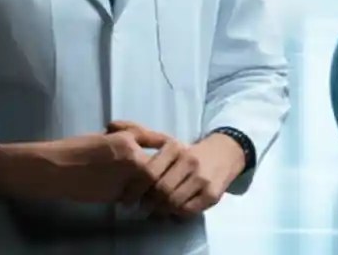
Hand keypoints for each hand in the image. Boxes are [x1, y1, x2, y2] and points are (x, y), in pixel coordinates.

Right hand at [0, 128, 167, 203]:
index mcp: (128, 140)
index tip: (171, 155)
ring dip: (147, 188)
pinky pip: (132, 197)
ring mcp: (125, 178)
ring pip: (148, 185)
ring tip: (143, 190)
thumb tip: (146, 148)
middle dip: (160, 174)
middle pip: (158, 168)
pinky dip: (131, 198)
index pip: (161, 143)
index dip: (168, 150)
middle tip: (161, 179)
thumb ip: (128, 141)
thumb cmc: (76, 148)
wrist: (55, 168)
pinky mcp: (116, 195)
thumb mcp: (106, 136)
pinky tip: (125, 198)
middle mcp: (132, 158)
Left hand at [109, 122, 245, 218]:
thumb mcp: (168, 142)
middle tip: (140, 207)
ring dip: (161, 210)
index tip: (126, 197)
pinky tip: (173, 210)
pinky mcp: (212, 194)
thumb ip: (140, 134)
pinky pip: (187, 210)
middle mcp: (189, 161)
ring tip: (154, 210)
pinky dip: (176, 213)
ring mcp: (202, 178)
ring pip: (173, 202)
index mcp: (175, 147)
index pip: (149, 172)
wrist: (226, 153)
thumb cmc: (189, 152)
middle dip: (147, 202)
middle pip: (160, 190)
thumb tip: (110, 125)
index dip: (135, 188)